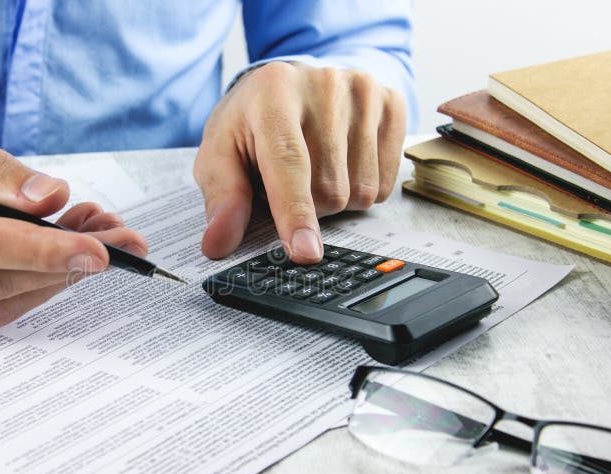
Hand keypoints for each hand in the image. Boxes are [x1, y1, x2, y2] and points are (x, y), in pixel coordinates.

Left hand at [195, 62, 406, 262]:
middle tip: (287, 182)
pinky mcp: (392, 103)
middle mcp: (324, 84)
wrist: (287, 85)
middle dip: (307, 206)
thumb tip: (217, 243)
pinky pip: (386, 182)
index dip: (296, 212)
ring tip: (314, 168)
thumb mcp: (220, 156)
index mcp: (273, 91)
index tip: (304, 252)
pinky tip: (341, 161)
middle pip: (329, 188)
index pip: (290, 162)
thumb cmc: (250, 124)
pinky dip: (361, 187)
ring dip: (336, 199)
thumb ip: (222, 200)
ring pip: (361, 190)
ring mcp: (364, 91)